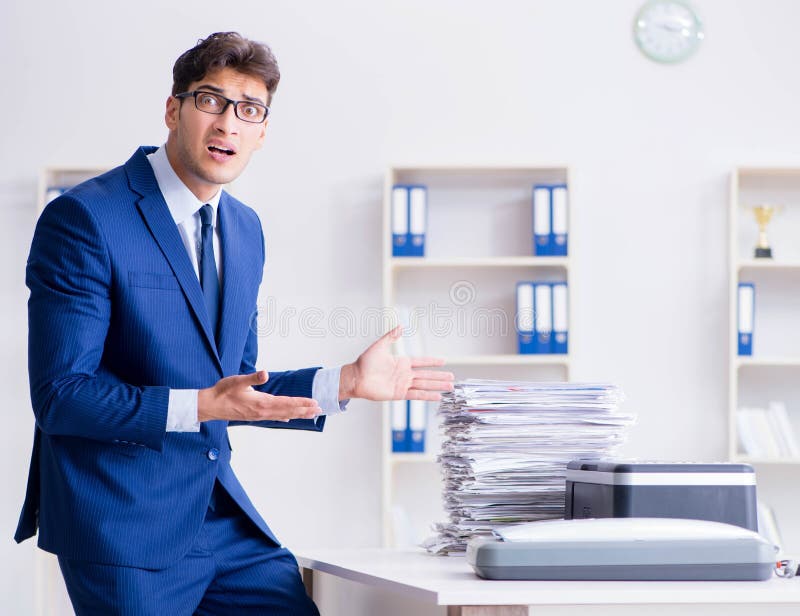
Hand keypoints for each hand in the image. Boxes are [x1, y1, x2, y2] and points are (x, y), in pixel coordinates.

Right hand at [198, 370, 320, 422]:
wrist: (210, 406)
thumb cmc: (223, 392)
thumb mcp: (237, 381)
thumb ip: (252, 378)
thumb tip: (264, 373)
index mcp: (262, 403)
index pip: (286, 403)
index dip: (301, 403)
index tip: (314, 402)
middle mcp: (263, 411)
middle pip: (288, 411)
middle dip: (305, 410)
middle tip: (319, 410)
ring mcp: (259, 415)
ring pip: (283, 416)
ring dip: (298, 414)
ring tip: (310, 415)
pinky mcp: (255, 416)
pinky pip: (274, 418)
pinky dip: (284, 417)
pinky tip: (289, 419)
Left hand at [339, 326, 454, 401]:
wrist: (356, 378)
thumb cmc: (365, 362)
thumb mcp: (379, 346)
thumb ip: (391, 337)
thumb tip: (400, 327)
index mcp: (402, 362)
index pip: (421, 361)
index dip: (432, 361)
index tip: (443, 361)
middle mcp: (404, 374)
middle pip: (427, 375)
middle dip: (440, 376)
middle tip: (452, 378)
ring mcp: (403, 384)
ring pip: (425, 385)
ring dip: (437, 386)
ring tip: (450, 388)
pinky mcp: (399, 394)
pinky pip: (416, 395)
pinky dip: (427, 396)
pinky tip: (437, 397)